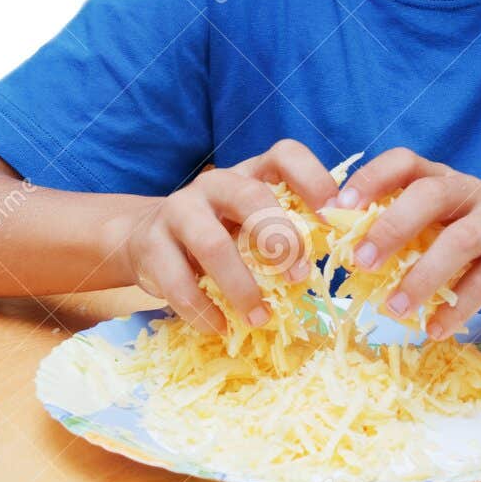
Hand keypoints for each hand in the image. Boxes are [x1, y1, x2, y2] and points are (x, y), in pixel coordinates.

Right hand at [124, 139, 336, 334]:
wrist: (147, 239)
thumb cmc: (221, 235)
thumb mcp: (254, 225)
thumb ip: (287, 233)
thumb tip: (333, 259)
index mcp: (251, 173)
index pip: (284, 155)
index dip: (313, 179)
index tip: (333, 215)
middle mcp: (215, 184)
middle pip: (250, 197)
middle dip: (279, 237)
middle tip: (299, 276)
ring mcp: (179, 210)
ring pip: (212, 244)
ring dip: (241, 287)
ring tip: (260, 318)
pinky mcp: (152, 244)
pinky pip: (178, 281)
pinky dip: (203, 310)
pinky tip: (220, 326)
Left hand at [328, 147, 480, 336]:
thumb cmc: (464, 243)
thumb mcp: (430, 228)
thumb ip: (393, 229)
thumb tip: (338, 244)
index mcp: (441, 177)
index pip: (405, 162)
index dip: (372, 179)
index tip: (340, 208)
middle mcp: (471, 191)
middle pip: (431, 194)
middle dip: (392, 227)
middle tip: (361, 262)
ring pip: (461, 240)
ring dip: (423, 276)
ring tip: (394, 308)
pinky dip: (457, 307)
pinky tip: (434, 328)